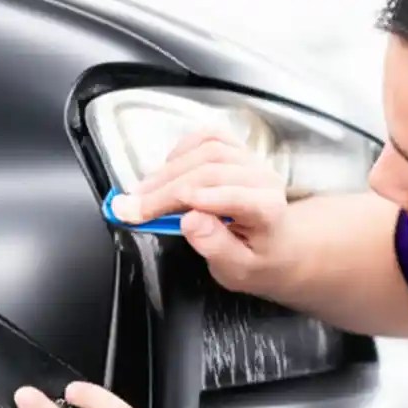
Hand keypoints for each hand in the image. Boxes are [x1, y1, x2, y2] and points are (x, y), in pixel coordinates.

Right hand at [109, 127, 299, 298]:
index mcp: (269, 210)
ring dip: (167, 171)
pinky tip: (164, 170)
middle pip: (212, 171)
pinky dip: (181, 150)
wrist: (277, 245)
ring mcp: (250, 160)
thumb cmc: (255, 260)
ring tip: (140, 192)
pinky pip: (208, 137)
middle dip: (164, 190)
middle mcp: (263, 178)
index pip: (234, 198)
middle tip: (129, 208)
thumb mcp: (237, 270)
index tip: (154, 211)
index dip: (194, 199)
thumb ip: (216, 247)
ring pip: (207, 151)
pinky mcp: (237, 150)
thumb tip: (190, 221)